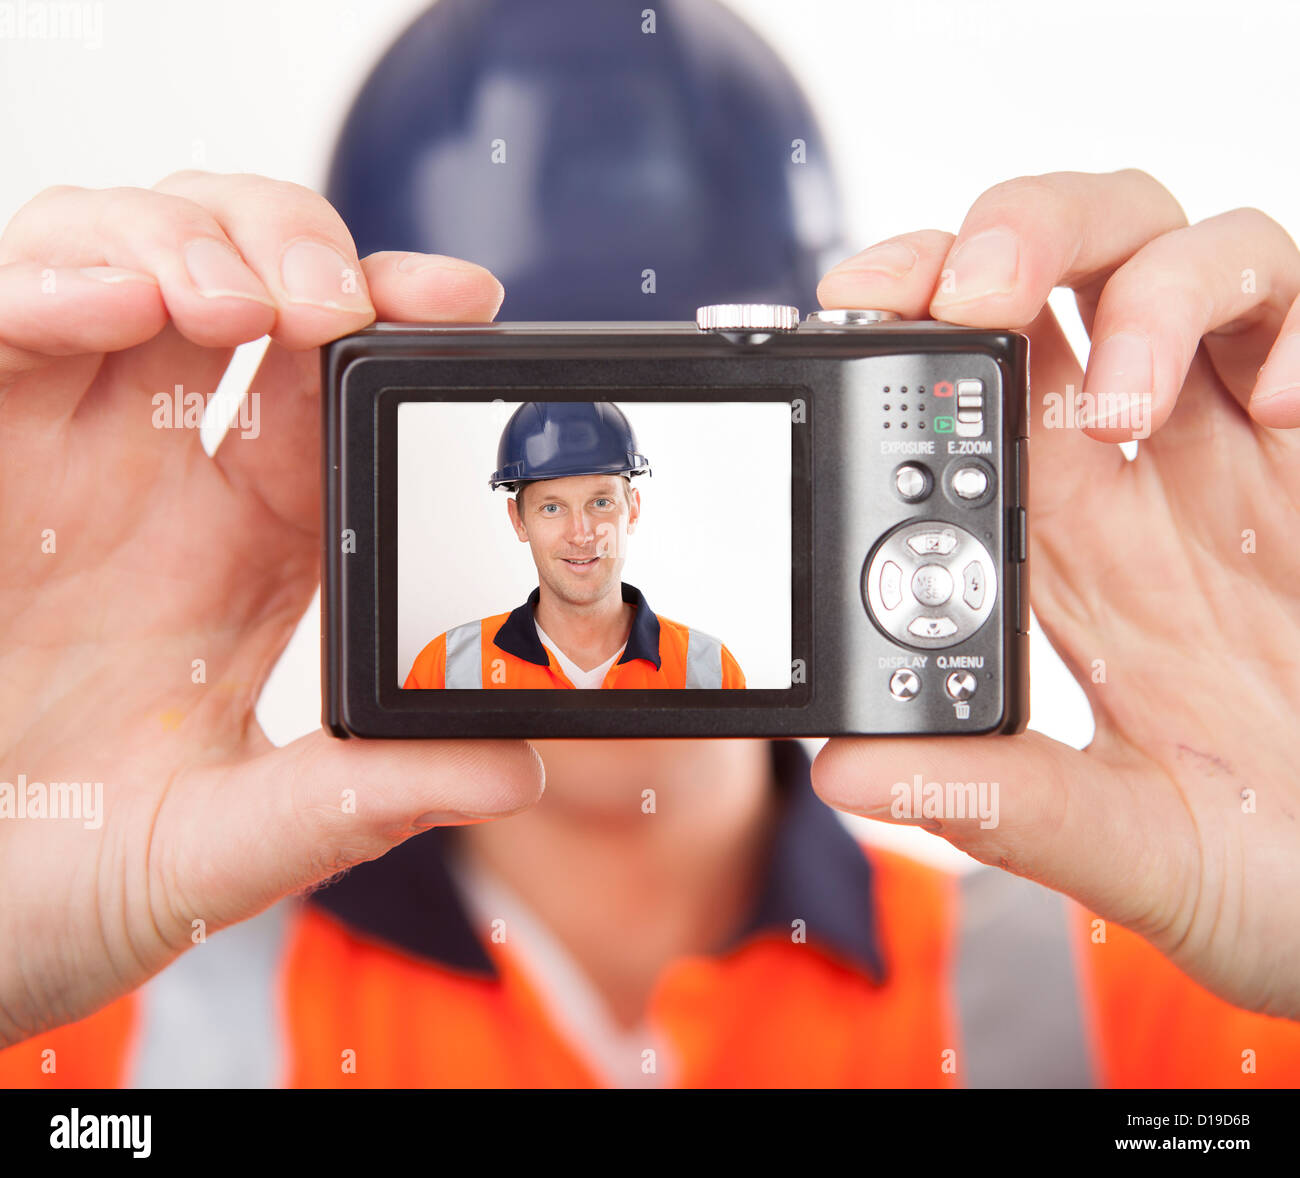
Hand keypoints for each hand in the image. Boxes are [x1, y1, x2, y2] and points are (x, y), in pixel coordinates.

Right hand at [0, 173, 543, 1045]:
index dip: (396, 319)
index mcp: (246, 542)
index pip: (333, 386)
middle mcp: (157, 476)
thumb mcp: (220, 842)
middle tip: (337, 300)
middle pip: (237, 280)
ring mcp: (52, 451)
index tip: (464, 302)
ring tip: (237, 307)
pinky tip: (114, 304)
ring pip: (117, 258)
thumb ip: (356, 802)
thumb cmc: (54, 878)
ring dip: (185, 243)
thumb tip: (516, 769)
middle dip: (295, 246)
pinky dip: (54, 280)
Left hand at [811, 169, 1299, 1018]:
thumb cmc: (1268, 853)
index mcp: (1059, 544)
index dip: (907, 321)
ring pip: (1182, 253)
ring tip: (1119, 404)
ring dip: (1136, 283)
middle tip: (968, 292)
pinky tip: (1275, 406)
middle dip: (1005, 241)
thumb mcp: (1128, 840)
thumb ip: (1001, 803)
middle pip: (1059, 273)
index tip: (854, 314)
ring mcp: (1242, 448)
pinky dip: (1284, 321)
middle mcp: (1138, 472)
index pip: (961, 383)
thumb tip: (842, 775)